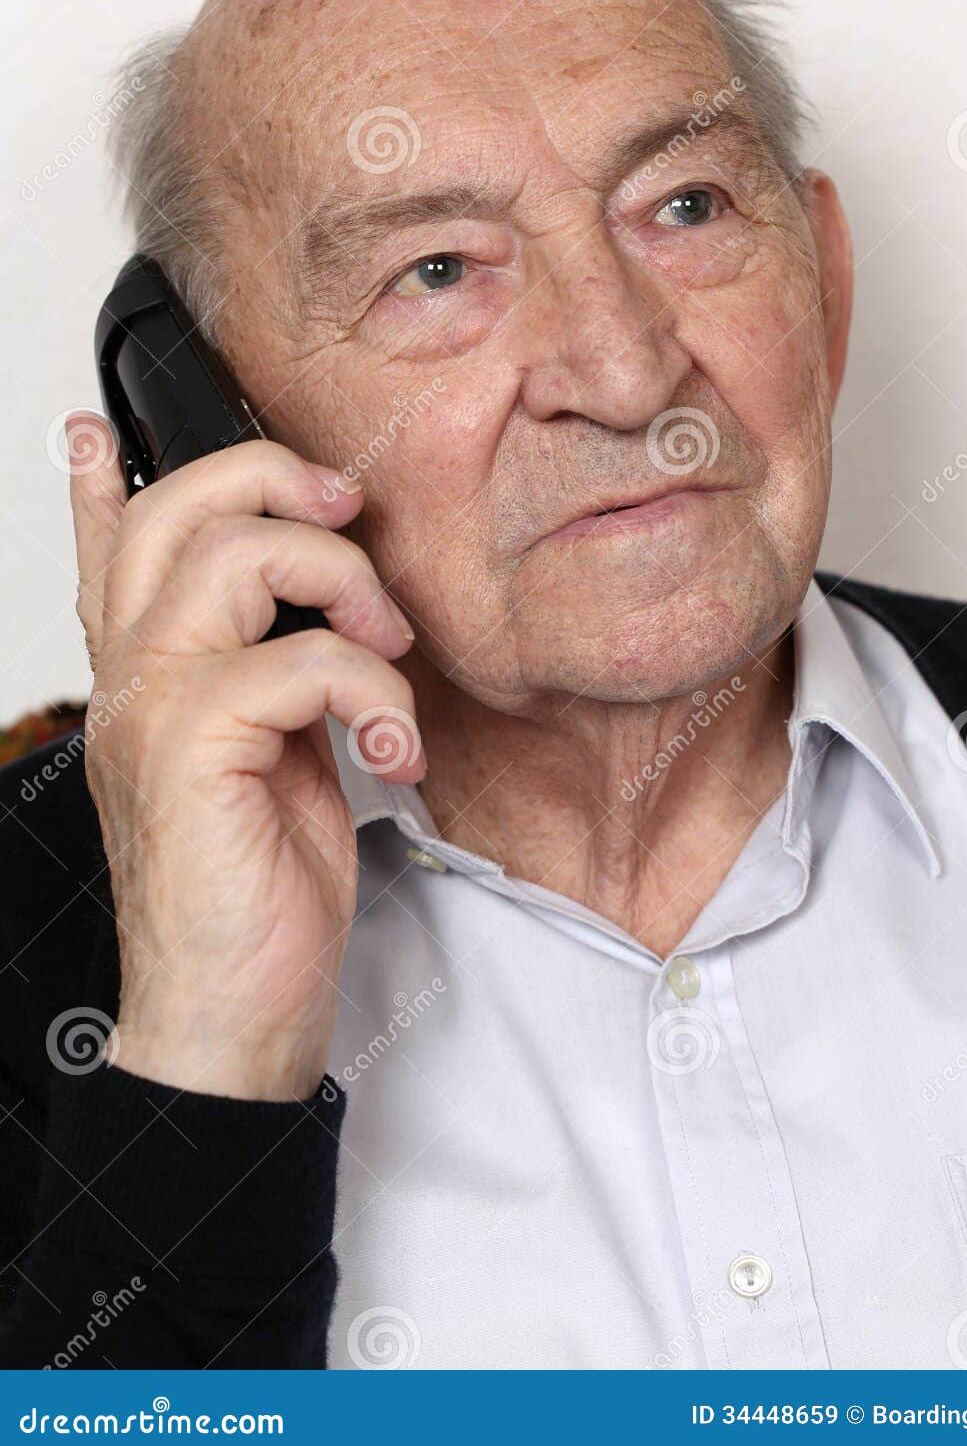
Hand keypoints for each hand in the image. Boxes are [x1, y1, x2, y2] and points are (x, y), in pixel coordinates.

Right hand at [67, 416, 422, 1101]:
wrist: (232, 1012)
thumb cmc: (256, 894)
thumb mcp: (276, 763)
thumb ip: (276, 683)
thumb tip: (322, 628)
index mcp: (149, 679)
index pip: (108, 556)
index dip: (99, 487)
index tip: (95, 433)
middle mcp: (134, 677)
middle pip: (180, 508)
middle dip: (279, 482)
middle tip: (349, 512)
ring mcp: (152, 705)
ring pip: (238, 556)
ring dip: (345, 583)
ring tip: (389, 651)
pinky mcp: (193, 745)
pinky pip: (304, 660)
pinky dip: (375, 695)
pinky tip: (393, 752)